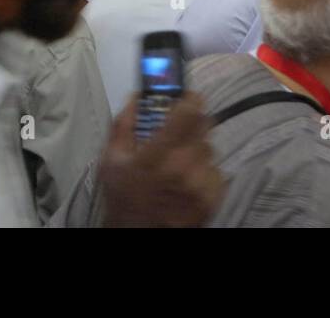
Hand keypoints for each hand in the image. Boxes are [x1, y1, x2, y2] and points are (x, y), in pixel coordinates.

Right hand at [99, 93, 225, 227]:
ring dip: (198, 151)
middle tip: (178, 138)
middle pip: (203, 128)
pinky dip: (205, 172)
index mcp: (157, 155)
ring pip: (210, 149)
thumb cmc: (123, 196)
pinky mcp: (212, 198)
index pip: (189, 112)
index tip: (188, 99)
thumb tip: (138, 95)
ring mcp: (200, 184)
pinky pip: (217, 170)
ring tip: (180, 165)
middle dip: (192, 127)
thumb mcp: (111, 160)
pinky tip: (188, 181)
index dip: (191, 100)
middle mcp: (183, 167)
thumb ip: (124, 124)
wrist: (135, 234)